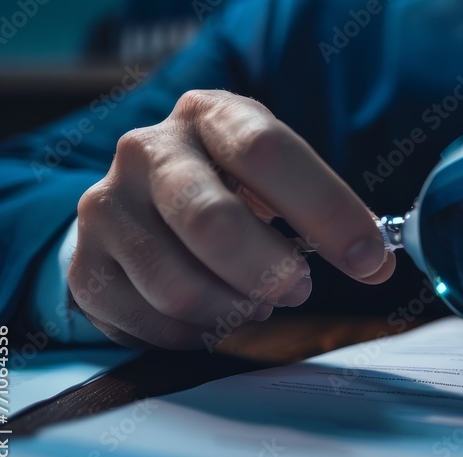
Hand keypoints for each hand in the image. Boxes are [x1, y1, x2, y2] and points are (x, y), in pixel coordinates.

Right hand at [69, 90, 393, 348]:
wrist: (138, 206)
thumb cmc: (228, 189)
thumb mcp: (275, 180)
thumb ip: (324, 215)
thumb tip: (377, 262)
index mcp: (209, 116)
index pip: (267, 151)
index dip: (326, 209)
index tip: (369, 260)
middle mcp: (147, 151)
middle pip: (212, 222)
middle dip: (270, 272)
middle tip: (298, 290)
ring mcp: (106, 207)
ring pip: (178, 285)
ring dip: (234, 308)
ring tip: (253, 301)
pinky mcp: (85, 266)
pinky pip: (152, 322)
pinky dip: (198, 333)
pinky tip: (214, 315)